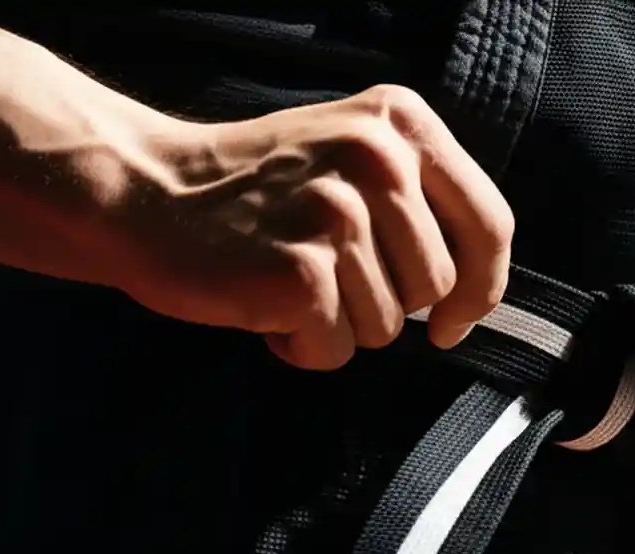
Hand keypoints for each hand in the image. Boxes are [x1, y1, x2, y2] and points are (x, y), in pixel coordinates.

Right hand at [103, 84, 513, 369]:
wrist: (142, 192)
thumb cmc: (254, 191)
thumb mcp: (351, 156)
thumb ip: (418, 198)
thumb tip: (475, 292)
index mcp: (402, 122)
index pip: (492, 224)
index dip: (481, 288)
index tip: (453, 321)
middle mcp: (379, 158)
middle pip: (438, 286)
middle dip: (387, 304)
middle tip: (321, 275)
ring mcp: (339, 213)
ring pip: (388, 327)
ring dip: (337, 325)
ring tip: (282, 280)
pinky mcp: (302, 270)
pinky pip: (336, 350)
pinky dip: (299, 347)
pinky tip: (261, 306)